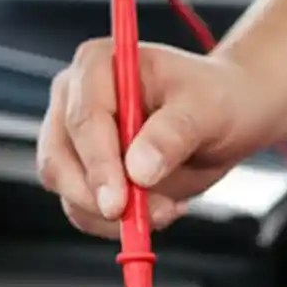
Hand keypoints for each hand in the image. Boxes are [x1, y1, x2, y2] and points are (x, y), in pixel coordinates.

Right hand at [36, 39, 283, 237]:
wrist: (226, 118)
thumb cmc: (216, 99)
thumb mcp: (207, 108)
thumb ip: (173, 133)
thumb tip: (139, 170)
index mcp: (98, 65)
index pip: (84, 118)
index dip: (98, 164)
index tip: (118, 202)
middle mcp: (74, 98)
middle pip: (59, 158)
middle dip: (97, 197)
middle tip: (142, 218)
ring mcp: (73, 137)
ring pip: (66, 189)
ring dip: (110, 214)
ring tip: (166, 207)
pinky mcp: (83, 172)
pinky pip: (83, 209)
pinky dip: (115, 222)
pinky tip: (158, 206)